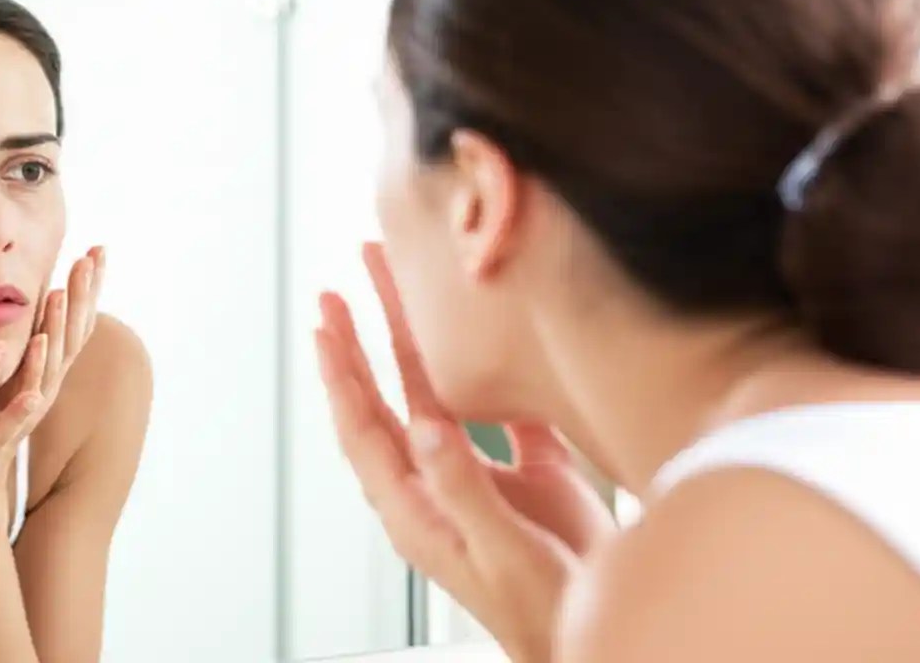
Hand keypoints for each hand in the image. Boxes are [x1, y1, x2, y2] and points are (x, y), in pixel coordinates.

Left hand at [0, 247, 105, 509]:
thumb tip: (4, 288)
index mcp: (45, 363)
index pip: (75, 318)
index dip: (89, 287)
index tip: (97, 249)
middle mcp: (48, 379)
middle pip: (74, 330)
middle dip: (84, 292)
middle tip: (91, 256)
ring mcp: (35, 400)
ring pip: (56, 356)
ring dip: (61, 322)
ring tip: (63, 289)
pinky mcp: (16, 421)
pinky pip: (32, 390)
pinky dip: (39, 365)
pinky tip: (42, 339)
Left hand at [314, 243, 613, 660]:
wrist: (592, 634)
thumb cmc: (539, 612)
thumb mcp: (498, 550)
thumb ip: (462, 489)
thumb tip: (424, 427)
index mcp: (413, 509)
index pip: (363, 429)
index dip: (342, 374)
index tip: (326, 324)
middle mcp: (434, 484)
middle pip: (383, 401)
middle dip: (360, 343)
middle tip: (339, 291)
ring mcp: (473, 476)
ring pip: (430, 398)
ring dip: (411, 346)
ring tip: (397, 295)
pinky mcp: (522, 473)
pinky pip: (493, 413)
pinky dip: (482, 374)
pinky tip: (484, 339)